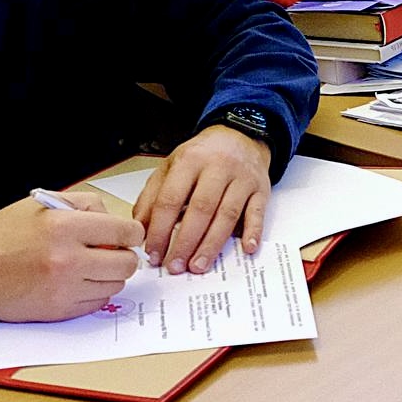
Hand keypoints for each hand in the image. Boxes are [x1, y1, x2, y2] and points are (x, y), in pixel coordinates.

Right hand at [0, 189, 142, 321]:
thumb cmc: (2, 235)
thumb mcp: (42, 204)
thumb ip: (84, 205)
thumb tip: (113, 219)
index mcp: (64, 226)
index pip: (124, 231)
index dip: (132, 233)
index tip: (129, 235)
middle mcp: (67, 259)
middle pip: (126, 263)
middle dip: (124, 256)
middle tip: (112, 253)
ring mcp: (64, 288)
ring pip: (115, 285)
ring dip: (109, 275)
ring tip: (89, 267)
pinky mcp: (59, 310)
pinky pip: (97, 302)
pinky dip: (95, 292)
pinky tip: (78, 282)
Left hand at [132, 125, 272, 274]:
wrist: (241, 136)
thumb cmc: (203, 156)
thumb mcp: (172, 166)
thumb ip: (153, 195)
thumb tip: (140, 227)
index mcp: (189, 161)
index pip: (171, 199)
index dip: (160, 229)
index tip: (154, 253)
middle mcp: (217, 167)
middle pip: (200, 209)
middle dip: (186, 241)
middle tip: (175, 266)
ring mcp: (242, 178)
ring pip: (227, 214)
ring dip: (212, 244)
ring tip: (198, 265)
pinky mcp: (261, 189)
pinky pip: (258, 213)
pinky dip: (253, 232)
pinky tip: (247, 249)